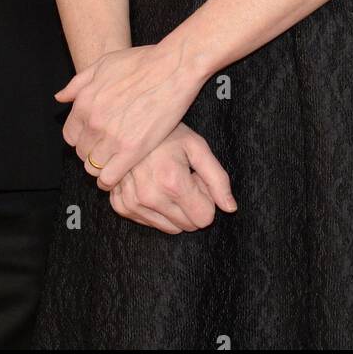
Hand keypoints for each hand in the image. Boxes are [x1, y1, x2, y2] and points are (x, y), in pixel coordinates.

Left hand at [55, 42, 207, 190]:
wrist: (172, 67)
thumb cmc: (141, 62)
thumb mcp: (102, 64)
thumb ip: (77, 83)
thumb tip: (60, 98)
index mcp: (84, 103)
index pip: (70, 135)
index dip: (81, 138)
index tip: (93, 139)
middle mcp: (93, 122)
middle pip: (82, 152)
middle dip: (92, 152)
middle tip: (108, 149)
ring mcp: (112, 137)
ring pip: (93, 167)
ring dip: (102, 166)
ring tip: (115, 160)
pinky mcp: (132, 150)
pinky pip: (109, 177)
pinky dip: (110, 180)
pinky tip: (119, 173)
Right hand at [108, 123, 236, 232]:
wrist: (128, 125)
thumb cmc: (166, 133)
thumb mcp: (197, 147)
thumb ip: (218, 179)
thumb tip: (231, 208)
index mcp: (172, 182)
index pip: (204, 218)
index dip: (206, 199)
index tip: (197, 180)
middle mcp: (150, 197)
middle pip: (188, 226)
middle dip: (191, 205)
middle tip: (183, 178)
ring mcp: (133, 203)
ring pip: (169, 228)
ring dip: (173, 209)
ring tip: (167, 180)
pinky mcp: (121, 206)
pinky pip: (150, 223)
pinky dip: (156, 209)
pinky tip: (152, 185)